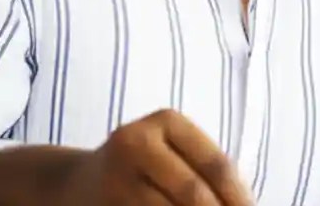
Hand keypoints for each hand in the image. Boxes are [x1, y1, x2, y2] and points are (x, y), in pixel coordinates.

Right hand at [59, 108, 253, 205]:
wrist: (75, 181)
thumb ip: (206, 171)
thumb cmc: (145, 165)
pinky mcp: (103, 203)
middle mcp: (136, 141)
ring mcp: (115, 176)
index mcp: (166, 121)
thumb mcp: (175, 152)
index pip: (215, 164)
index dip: (238, 195)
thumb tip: (244, 202)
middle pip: (192, 192)